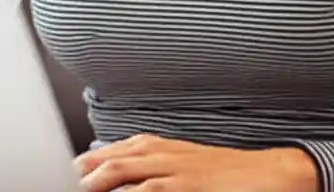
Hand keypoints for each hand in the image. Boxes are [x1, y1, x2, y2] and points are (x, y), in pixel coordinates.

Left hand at [75, 133, 318, 191]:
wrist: (270, 172)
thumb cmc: (222, 173)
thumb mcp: (181, 164)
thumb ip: (149, 168)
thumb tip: (115, 174)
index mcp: (156, 147)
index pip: (108, 152)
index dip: (83, 165)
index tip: (63, 176)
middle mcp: (161, 154)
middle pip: (108, 161)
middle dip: (82, 175)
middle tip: (64, 185)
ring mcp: (175, 170)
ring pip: (124, 173)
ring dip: (98, 184)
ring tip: (81, 190)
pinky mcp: (189, 186)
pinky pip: (152, 190)